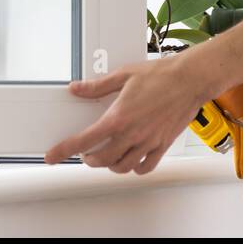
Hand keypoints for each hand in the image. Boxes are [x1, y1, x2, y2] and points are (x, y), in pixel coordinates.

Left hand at [44, 55, 206, 173]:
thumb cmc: (161, 75)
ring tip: (106, 155)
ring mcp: (148, 142)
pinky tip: (130, 159)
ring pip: (121, 167)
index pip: (84, 140)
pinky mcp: (162, 145)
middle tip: (85, 152)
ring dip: (109, 165)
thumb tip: (78, 89)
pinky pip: (145, 167)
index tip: (52, 156)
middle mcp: (132, 134)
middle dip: (88, 159)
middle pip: (101, 159)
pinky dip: (134, 168)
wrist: (190, 80)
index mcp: (118, 117)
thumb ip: (97, 86)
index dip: (64, 150)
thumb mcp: (123, 75)